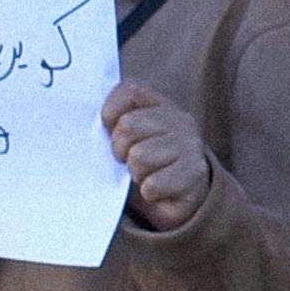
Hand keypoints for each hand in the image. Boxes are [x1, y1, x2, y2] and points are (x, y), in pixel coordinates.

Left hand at [103, 82, 213, 232]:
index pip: (130, 91)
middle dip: (119, 149)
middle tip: (127, 160)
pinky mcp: (195, 172)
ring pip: (139, 157)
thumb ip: (113, 124)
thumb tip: (94, 125)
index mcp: (160, 106)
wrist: (179, 199)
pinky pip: (153, 184)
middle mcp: (179, 120)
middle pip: (128, 126)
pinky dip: (149, 192)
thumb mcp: (128, 139)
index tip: (108, 130)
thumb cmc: (145, 165)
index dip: (110, 111)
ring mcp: (190, 145)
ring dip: (135, 173)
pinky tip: (156, 190)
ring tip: (144, 175)